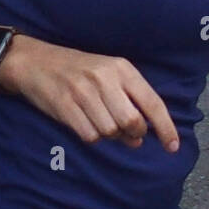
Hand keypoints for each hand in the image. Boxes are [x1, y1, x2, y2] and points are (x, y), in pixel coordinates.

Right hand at [0, 36, 179, 150]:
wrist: (36, 62)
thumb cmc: (78, 70)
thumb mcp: (108, 75)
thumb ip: (129, 102)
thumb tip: (140, 140)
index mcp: (122, 68)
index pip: (152, 102)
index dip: (165, 128)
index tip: (172, 147)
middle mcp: (105, 78)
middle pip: (133, 122)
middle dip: (133, 134)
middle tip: (126, 133)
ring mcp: (84, 92)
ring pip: (111, 132)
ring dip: (109, 135)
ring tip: (100, 121)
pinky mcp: (65, 106)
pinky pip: (89, 136)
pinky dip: (91, 137)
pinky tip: (84, 123)